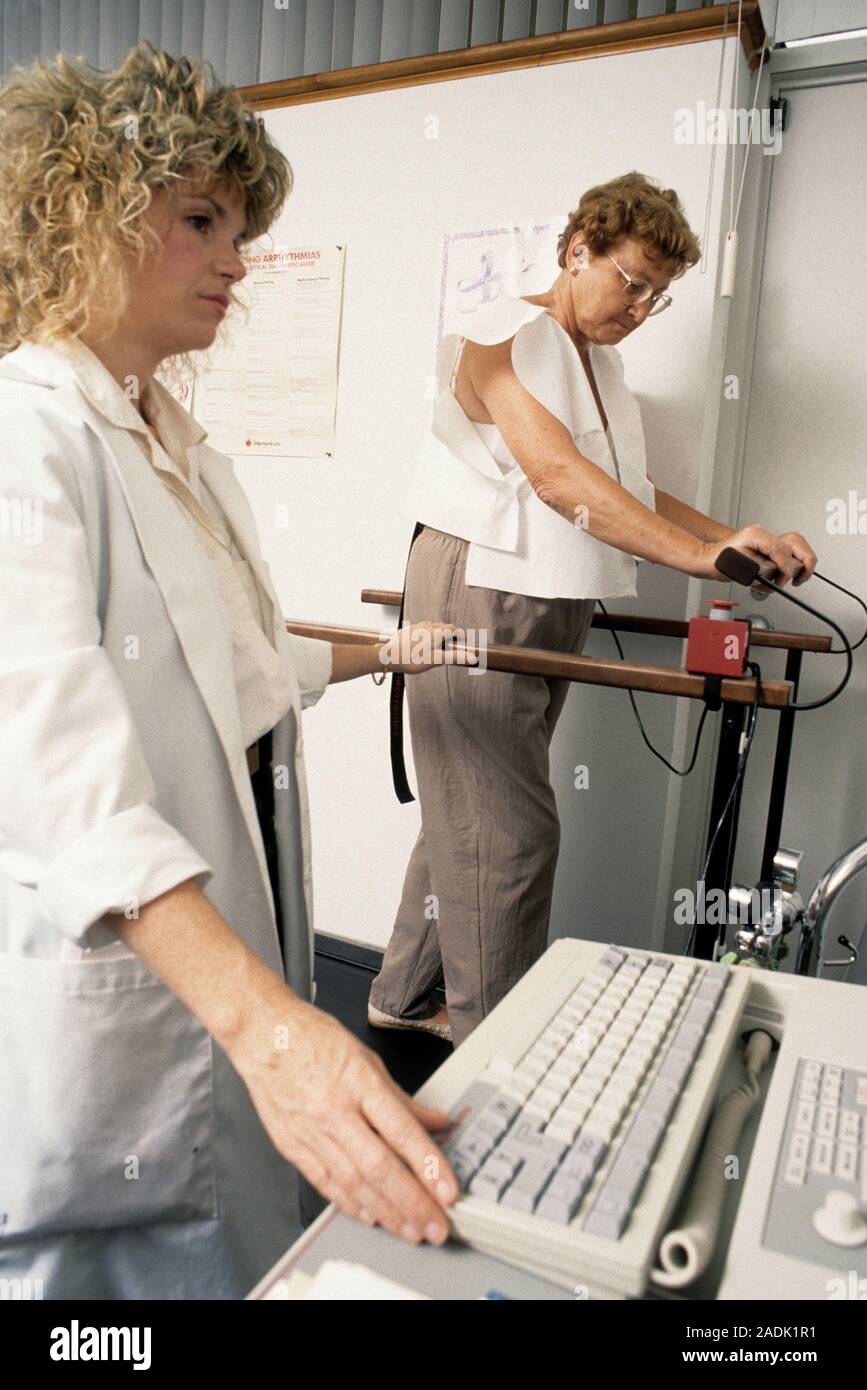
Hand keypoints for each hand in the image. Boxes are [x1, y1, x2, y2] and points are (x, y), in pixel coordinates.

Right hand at [230, 992, 459, 1243]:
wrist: (262, 1035)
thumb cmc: (311, 1037)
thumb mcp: (366, 1058)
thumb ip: (401, 1097)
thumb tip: (435, 1122)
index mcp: (358, 1083)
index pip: (402, 1132)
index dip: (429, 1166)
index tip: (449, 1191)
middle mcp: (334, 1111)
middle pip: (379, 1167)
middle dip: (413, 1203)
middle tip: (436, 1227)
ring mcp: (310, 1132)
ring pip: (353, 1182)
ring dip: (385, 1212)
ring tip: (410, 1230)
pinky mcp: (291, 1146)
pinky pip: (324, 1182)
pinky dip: (349, 1203)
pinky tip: (369, 1216)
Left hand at [378, 620, 478, 673]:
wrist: (389, 656)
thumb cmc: (412, 659)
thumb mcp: (436, 660)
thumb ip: (455, 657)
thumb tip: (472, 658)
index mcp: (436, 632)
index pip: (453, 629)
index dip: (459, 636)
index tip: (461, 644)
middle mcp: (427, 626)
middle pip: (443, 627)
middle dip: (449, 635)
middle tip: (449, 648)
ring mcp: (416, 627)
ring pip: (432, 627)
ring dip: (437, 634)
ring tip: (435, 648)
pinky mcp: (407, 630)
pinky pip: (420, 629)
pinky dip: (425, 635)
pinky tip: (420, 645)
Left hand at [699, 526, 816, 587]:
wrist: (711, 560)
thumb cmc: (720, 563)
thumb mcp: (740, 568)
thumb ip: (763, 568)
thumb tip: (778, 571)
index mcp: (757, 535)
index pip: (781, 549)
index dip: (785, 568)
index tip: (784, 580)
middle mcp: (764, 535)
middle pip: (796, 542)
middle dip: (804, 562)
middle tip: (800, 579)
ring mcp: (766, 539)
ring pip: (796, 544)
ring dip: (799, 562)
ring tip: (795, 578)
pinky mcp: (767, 547)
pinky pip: (788, 552)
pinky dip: (790, 564)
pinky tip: (782, 576)